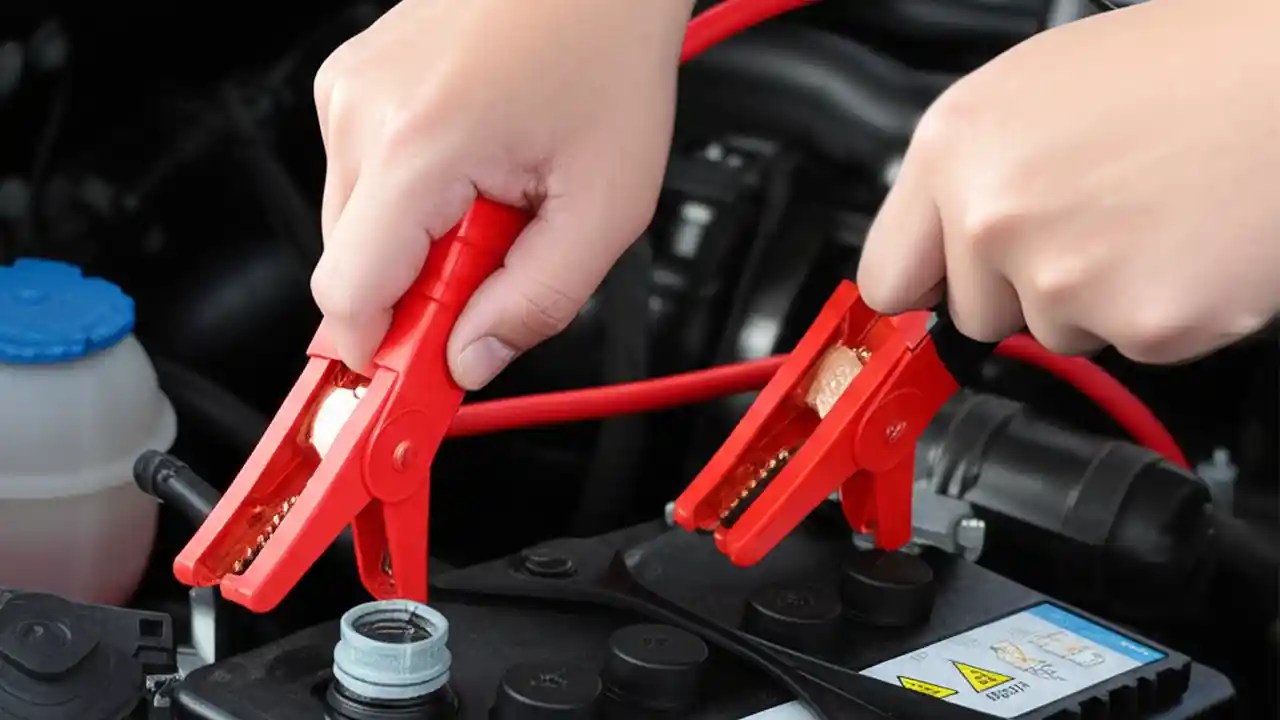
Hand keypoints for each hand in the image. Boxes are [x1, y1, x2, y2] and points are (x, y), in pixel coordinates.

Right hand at [311, 0, 693, 386]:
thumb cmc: (605, 51)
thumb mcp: (606, 203)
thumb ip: (538, 301)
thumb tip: (472, 359)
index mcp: (418, 144)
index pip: (349, 295)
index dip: (380, 355)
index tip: (403, 398)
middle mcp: (362, 111)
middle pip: (351, 268)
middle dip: (421, 295)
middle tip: (498, 264)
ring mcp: (350, 90)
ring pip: (358, 227)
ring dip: (422, 243)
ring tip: (496, 196)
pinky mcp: (355, 83)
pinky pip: (366, 180)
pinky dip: (416, 198)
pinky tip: (475, 165)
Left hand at [857, 0, 1279, 362]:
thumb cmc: (1183, 69)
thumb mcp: (1032, 94)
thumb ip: (965, 178)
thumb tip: (933, 247)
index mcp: (955, 149)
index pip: (887, 278)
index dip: (925, 286)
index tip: (942, 290)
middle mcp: (995, 216)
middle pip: (974, 316)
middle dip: (1024, 285)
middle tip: (1093, 217)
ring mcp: (1065, 278)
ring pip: (1052, 334)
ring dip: (1094, 296)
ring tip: (1147, 217)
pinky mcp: (1141, 324)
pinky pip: (1126, 346)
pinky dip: (1157, 310)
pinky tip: (1183, 245)